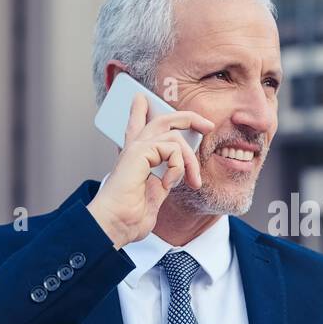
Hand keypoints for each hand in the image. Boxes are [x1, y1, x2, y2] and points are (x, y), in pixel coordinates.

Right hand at [87, 93, 213, 247]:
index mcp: (135, 159)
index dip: (139, 111)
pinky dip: (177, 167)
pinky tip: (167, 184)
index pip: (136, 127)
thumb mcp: (153, 194)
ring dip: (190, 161)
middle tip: (207, 126)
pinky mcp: (139, 151)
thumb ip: (164, 180)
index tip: (141, 99)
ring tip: (192, 181)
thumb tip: (175, 177)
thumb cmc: (130, 216)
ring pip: (175, 136)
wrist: (115, 224)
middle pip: (162, 119)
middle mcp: (134, 149)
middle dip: (188, 118)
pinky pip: (172, 149)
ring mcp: (136, 148)